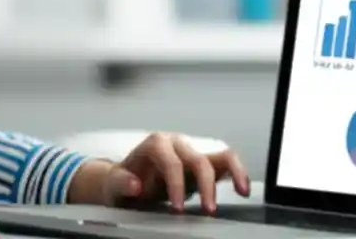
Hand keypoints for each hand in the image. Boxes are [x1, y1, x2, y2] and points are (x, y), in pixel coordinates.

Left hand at [68, 132, 250, 212]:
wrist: (126, 182)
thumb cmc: (122, 181)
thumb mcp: (113, 184)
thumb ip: (121, 182)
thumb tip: (135, 184)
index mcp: (155, 144)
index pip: (171, 161)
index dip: (176, 184)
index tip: (177, 207)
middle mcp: (177, 144)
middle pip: (199, 160)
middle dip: (206, 186)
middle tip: (208, 211)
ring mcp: (192, 153)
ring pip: (220, 155)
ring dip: (233, 173)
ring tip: (242, 191)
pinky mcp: (203, 164)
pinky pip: (226, 163)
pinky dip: (237, 173)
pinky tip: (242, 188)